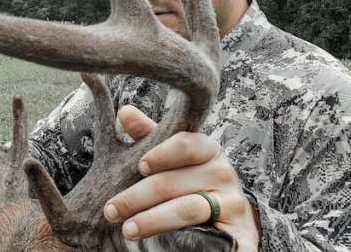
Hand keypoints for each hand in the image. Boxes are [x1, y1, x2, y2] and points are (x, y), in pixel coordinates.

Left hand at [103, 105, 259, 250]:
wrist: (229, 216)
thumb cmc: (190, 180)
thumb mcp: (171, 156)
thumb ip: (148, 135)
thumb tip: (124, 112)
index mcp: (208, 149)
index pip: (186, 144)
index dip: (162, 153)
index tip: (140, 166)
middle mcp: (223, 173)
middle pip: (175, 182)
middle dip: (137, 196)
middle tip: (111, 210)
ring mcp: (233, 204)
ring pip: (188, 209)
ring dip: (153, 220)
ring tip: (128, 229)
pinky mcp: (239, 233)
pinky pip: (209, 236)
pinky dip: (185, 239)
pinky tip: (160, 245)